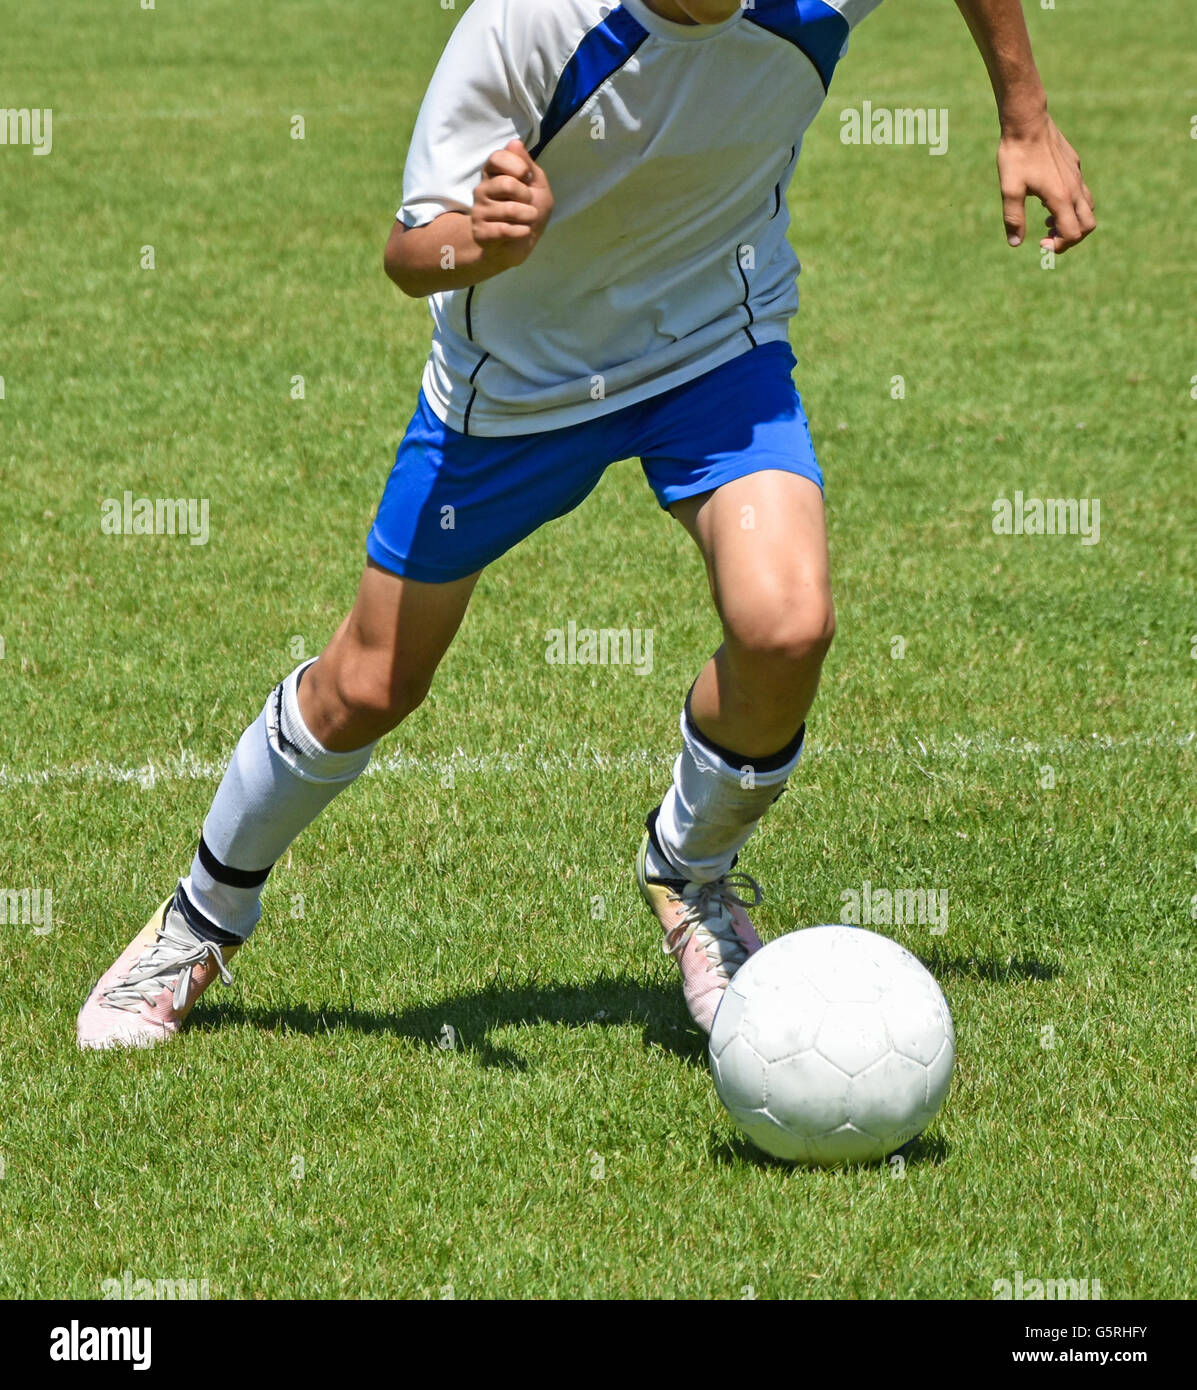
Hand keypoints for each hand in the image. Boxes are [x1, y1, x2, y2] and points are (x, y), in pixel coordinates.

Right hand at [471, 139, 554, 269]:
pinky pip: (505, 230)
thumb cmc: (529, 211)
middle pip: (506, 184)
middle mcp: (482, 189)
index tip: (527, 176)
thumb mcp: (537, 185)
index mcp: (493, 174)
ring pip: (509, 209)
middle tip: (528, 203)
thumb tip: (515, 142)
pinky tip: (523, 231)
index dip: (517, 166)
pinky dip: (521, 231)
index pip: (497, 158)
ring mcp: (479, 211)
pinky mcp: (480, 232)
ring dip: (528, 216)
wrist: (521, 244)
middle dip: (527, 196)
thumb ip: (528, 164)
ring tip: (528, 219)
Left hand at [997, 115, 1094, 253]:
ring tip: (1048, 220)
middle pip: (1088, 225)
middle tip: (1047, 236)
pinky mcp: (1075, 166)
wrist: (1027, 122)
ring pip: (1088, 208)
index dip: (1059, 245)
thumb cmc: (1017, 156)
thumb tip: (1015, 243)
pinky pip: (1082, 191)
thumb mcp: (1009, 190)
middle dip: (1071, 237)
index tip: (1040, 242)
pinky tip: (1048, 198)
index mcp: (1061, 197)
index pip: (1073, 233)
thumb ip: (1014, 218)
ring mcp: (1077, 176)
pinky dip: (1071, 205)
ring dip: (1072, 221)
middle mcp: (1075, 188)